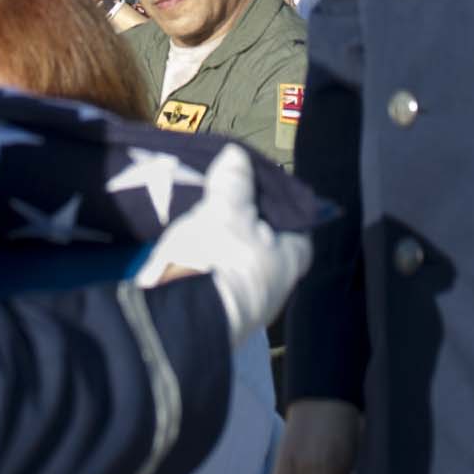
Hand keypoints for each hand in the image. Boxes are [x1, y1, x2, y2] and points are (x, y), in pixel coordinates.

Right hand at [133, 143, 311, 342]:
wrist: (175, 319)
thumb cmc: (216, 259)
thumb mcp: (225, 210)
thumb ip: (234, 182)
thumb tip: (238, 155)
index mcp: (288, 262)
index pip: (298, 229)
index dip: (284, 207)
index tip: (264, 188)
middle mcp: (273, 288)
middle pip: (267, 246)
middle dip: (250, 226)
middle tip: (228, 199)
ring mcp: (244, 306)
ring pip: (239, 265)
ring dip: (224, 246)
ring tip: (203, 219)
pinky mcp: (214, 315)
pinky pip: (215, 280)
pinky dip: (205, 264)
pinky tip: (188, 248)